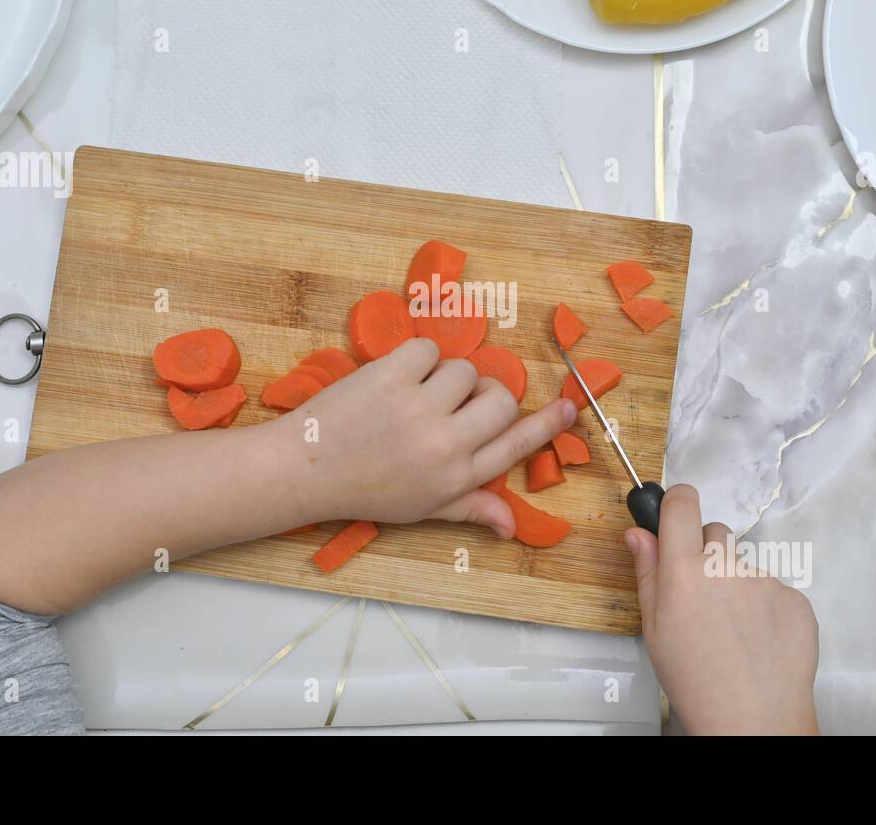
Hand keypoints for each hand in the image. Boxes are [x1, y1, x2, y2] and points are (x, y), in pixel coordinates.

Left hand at [276, 338, 576, 536]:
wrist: (306, 469)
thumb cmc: (366, 491)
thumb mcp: (422, 509)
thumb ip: (471, 508)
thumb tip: (513, 525)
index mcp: (457, 477)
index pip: (516, 446)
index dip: (547, 425)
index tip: (570, 408)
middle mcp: (446, 443)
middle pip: (500, 399)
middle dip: (484, 396)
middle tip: (456, 404)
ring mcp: (419, 407)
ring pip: (464, 370)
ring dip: (446, 376)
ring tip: (417, 395)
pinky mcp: (391, 376)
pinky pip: (428, 348)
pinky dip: (417, 358)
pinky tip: (397, 378)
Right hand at [625, 485, 819, 734]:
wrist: (753, 719)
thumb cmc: (695, 679)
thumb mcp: (654, 627)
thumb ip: (647, 572)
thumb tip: (638, 533)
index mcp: (686, 569)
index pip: (683, 503)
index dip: (678, 504)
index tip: (676, 515)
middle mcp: (727, 566)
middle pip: (716, 534)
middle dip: (706, 553)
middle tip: (702, 597)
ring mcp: (767, 581)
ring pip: (745, 567)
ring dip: (737, 586)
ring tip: (732, 631)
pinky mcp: (797, 600)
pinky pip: (775, 590)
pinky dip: (766, 609)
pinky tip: (758, 641)